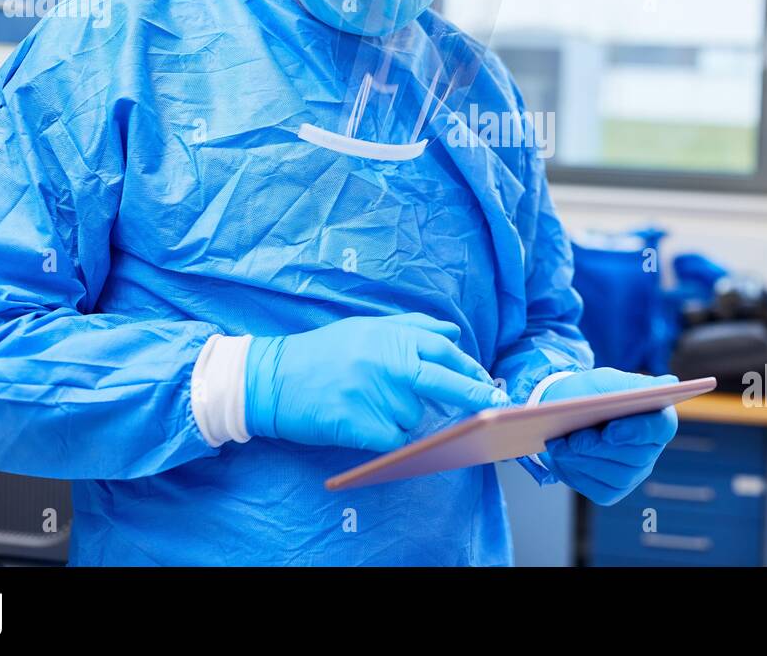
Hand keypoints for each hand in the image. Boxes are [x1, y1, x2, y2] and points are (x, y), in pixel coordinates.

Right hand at [244, 313, 506, 451]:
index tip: (488, 382)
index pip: (443, 350)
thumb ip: (411, 327)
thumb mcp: (364, 327)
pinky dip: (387, 438)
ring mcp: (374, 393)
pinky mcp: (361, 424)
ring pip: (415, 416)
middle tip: (495, 404)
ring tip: (370, 404)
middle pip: (444, 381)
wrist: (271, 379)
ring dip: (403, 417)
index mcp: (389, 335)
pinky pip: (394, 439)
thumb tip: (453, 333)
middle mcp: (386, 361)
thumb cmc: (320, 354)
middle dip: (474, 394)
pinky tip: (364, 424)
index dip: (469, 367)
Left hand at [539, 369, 679, 504]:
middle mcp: (650, 449)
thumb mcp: (607, 381)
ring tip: (558, 444)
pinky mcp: (613, 490)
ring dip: (584, 460)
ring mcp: (634, 473)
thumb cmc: (590, 392)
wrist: (563, 412)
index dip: (639, 431)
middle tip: (573, 438)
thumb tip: (669, 383)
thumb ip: (633, 386)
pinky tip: (560, 456)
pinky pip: (600, 489)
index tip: (610, 430)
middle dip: (600, 448)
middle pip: (636, 456)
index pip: (662, 427)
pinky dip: (577, 473)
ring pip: (617, 475)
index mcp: (656, 416)